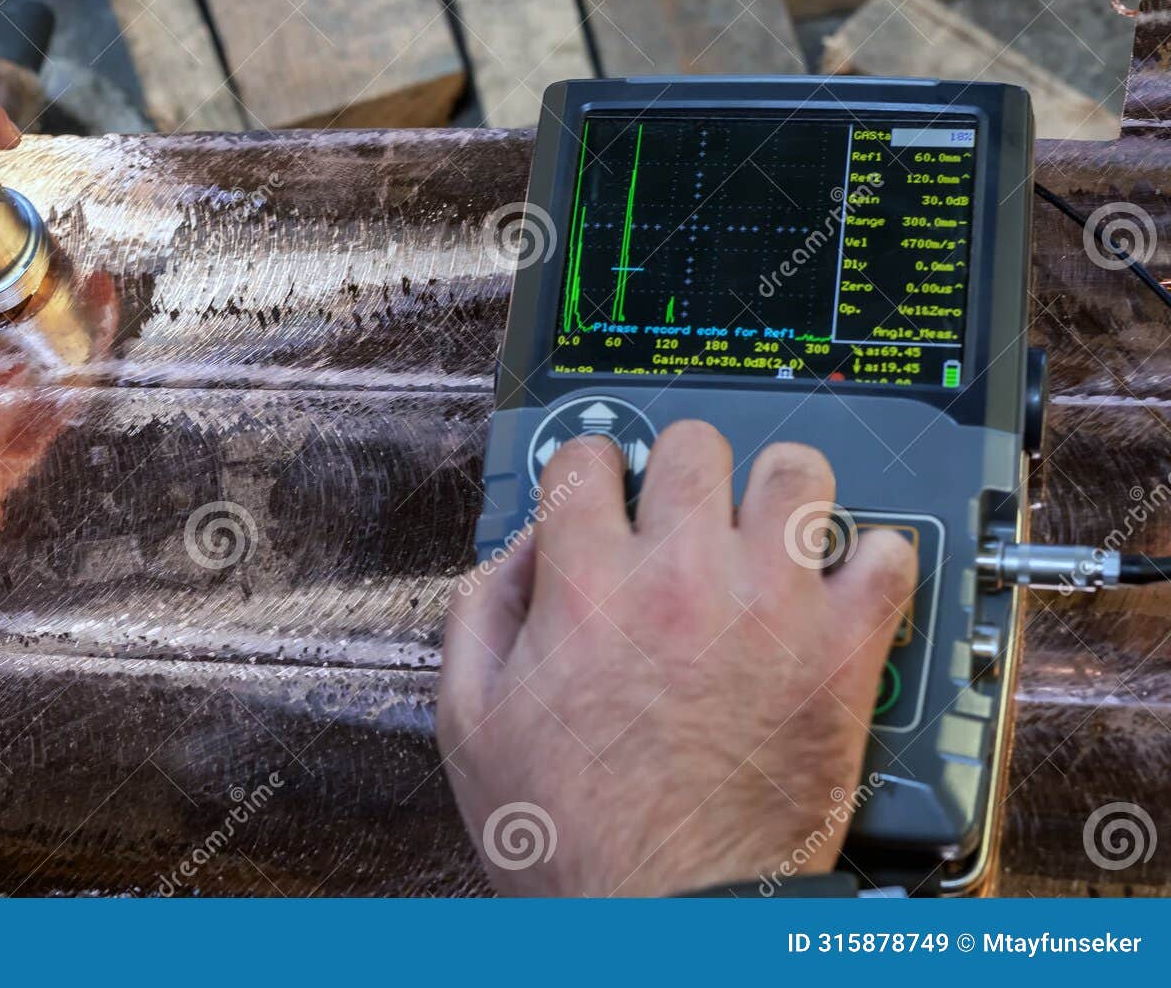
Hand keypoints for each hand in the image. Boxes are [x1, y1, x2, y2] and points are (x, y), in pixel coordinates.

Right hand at [439, 422, 916, 895]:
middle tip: (681, 510)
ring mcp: (770, 607)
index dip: (589, 468)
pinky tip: (840, 582)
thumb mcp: (471, 720)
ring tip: (766, 527)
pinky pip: (886, 556)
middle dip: (679, 469)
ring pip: (797, 473)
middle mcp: (681, 578)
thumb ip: (480, 609)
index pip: (589, 457)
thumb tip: (521, 547)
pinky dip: (870, 558)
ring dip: (778, 491)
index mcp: (586, 586)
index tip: (601, 488)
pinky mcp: (842, 652)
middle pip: (693, 445)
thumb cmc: (571, 833)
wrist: (665, 911)